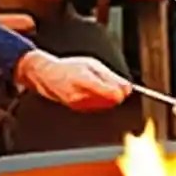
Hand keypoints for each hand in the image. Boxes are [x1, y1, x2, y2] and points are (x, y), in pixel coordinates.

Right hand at [13, 50, 131, 110]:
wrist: (48, 76)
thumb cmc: (70, 67)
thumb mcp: (93, 65)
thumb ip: (112, 78)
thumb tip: (128, 89)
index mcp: (85, 81)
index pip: (112, 95)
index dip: (121, 92)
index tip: (124, 88)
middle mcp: (81, 96)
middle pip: (111, 102)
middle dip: (116, 94)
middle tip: (113, 84)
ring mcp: (79, 105)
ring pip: (105, 106)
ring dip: (108, 98)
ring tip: (99, 85)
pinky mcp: (79, 110)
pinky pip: (97, 108)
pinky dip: (100, 101)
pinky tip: (93, 92)